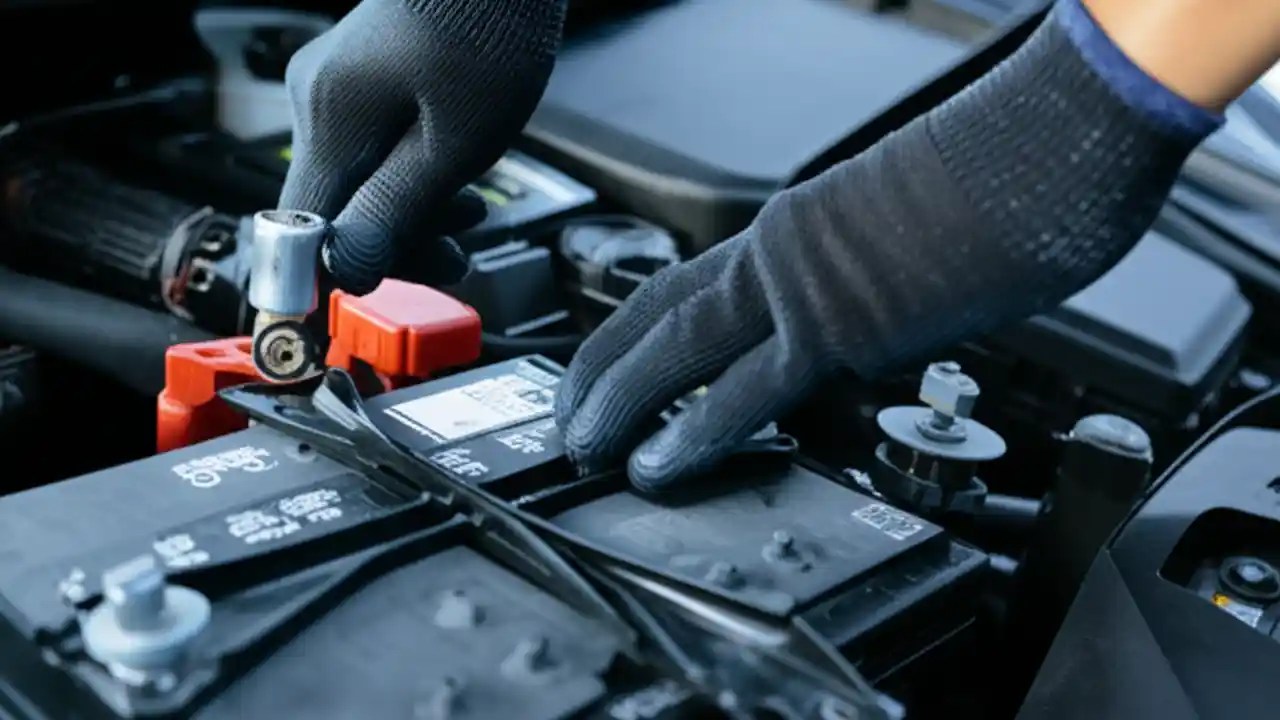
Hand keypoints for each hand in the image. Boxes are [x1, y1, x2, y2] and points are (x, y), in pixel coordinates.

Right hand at [280, 0, 565, 293]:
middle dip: (394, 245)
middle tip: (454, 258)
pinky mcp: (358, 82)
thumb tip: (350, 274)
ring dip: (412, 213)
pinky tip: (454, 177)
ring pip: (357, 183)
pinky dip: (410, 176)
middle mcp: (316, 102)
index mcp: (330, 121)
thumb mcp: (454, 146)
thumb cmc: (488, 36)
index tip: (349, 313)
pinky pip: (371, 150)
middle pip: (331, 210)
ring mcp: (335, 88)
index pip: (297, 232)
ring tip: (470, 213)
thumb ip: (396, 213)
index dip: (323, 280)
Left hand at [554, 1, 1216, 491]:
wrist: (1046, 144)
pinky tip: (659, 464)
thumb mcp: (911, 232)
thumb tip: (874, 321)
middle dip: (602, 370)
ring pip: (679, 346)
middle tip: (567, 420)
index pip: (685, 284)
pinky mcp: (840, 322)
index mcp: (794, 229)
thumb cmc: (1004, 180)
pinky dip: (695, 431)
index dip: (631, 333)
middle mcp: (780, 249)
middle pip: (658, 310)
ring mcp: (803, 282)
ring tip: (584, 449)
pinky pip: (747, 388)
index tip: (602, 371)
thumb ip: (869, 281)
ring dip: (623, 401)